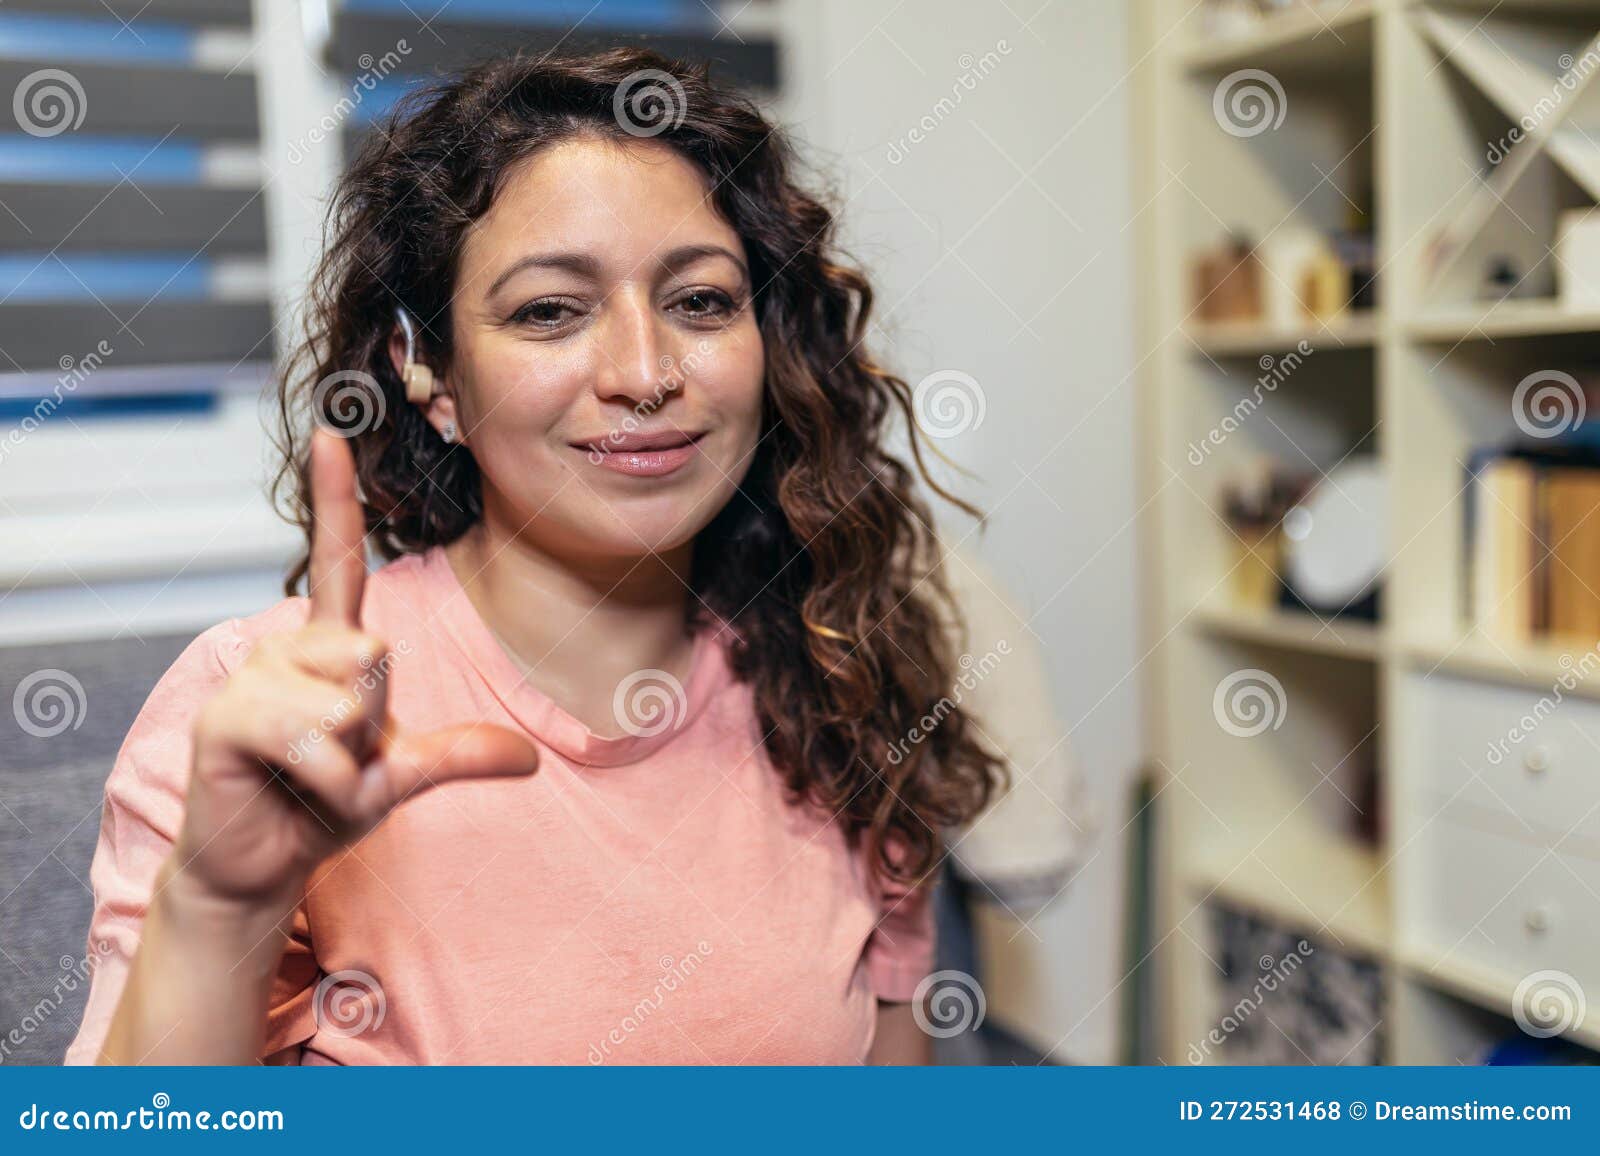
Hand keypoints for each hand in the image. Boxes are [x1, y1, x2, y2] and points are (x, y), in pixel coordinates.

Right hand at [171, 429, 538, 910]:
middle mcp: (287, 649)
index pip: (336, 561)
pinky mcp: (226, 722)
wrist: (263, 862)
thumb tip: (531, 757)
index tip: (332, 431)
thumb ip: (460, 755)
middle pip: (377, 657)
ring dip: (350, 760)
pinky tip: (296, 788)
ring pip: (347, 702)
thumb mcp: (405, 775)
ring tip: (312, 774)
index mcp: (328, 647)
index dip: (335, 498)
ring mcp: (251, 681)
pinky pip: (314, 740)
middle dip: (376, 726)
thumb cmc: (322, 804)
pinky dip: (327, 781)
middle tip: (339, 757)